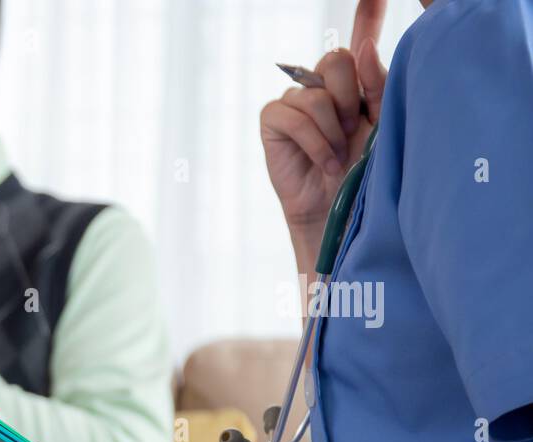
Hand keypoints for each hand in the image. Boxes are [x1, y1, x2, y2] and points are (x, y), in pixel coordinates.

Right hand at [260, 0, 386, 246]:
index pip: (359, 37)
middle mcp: (322, 86)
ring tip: (339, 154)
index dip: (367, 12)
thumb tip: (361, 47)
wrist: (339, 210)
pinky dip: (314, 140)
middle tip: (353, 130)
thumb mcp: (381, 123)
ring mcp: (294, 102)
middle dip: (349, 98)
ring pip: (315, 93)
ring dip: (333, 129)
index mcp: (355, 82)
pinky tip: (324, 160)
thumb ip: (376, 83)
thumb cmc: (363, 169)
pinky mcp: (273, 121)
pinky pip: (293, 114)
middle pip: (335, 60)